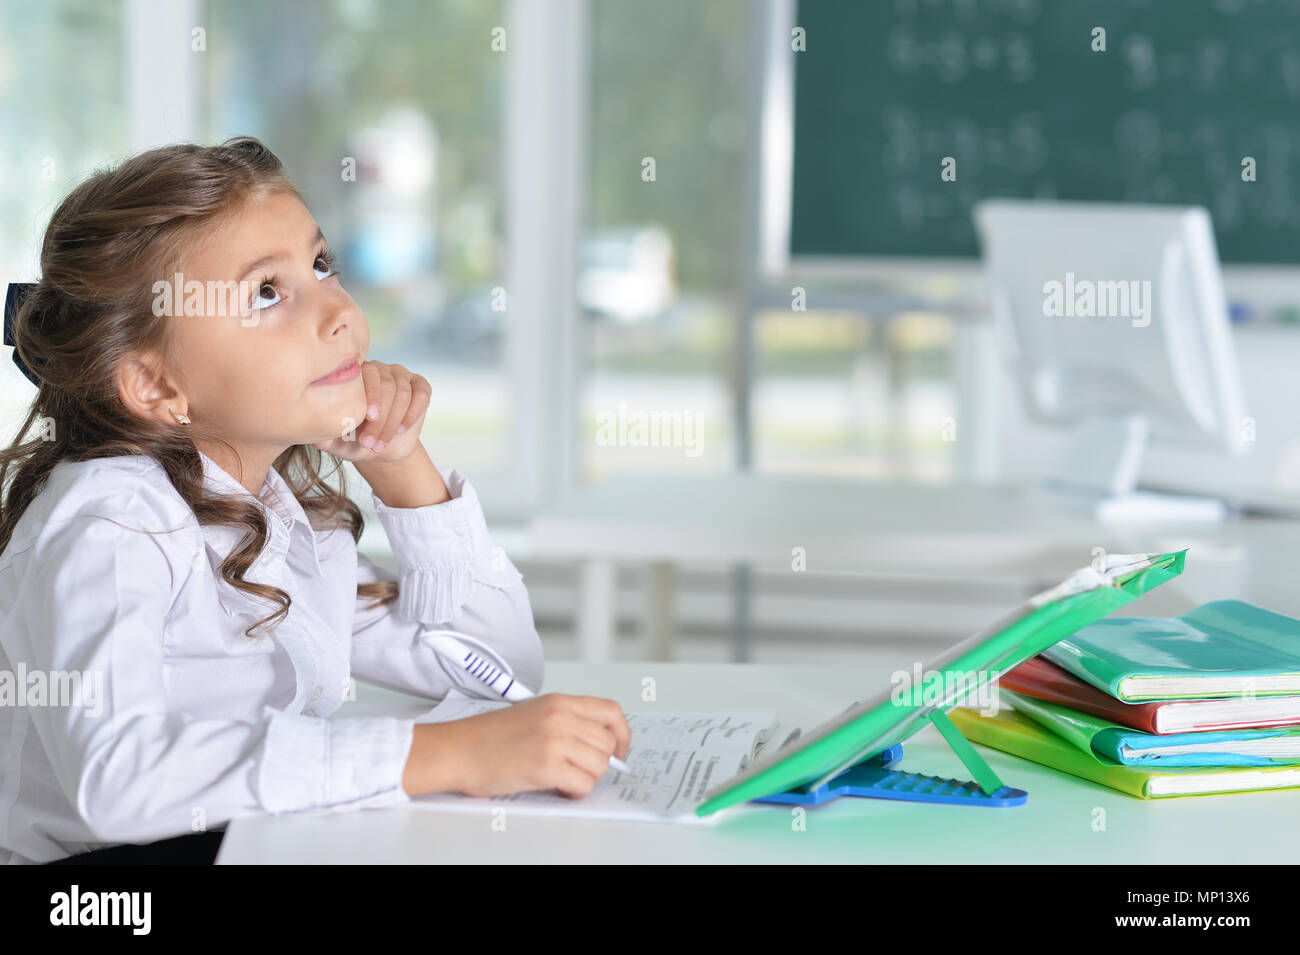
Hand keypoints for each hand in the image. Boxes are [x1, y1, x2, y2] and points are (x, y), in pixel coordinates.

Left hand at [313, 360, 429, 464]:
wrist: (383, 450)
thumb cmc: (355, 442)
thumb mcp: (338, 442)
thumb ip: (325, 437)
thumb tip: (312, 435)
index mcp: (357, 374)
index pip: (367, 375)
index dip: (371, 395)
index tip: (369, 418)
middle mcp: (380, 369)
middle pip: (387, 385)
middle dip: (382, 418)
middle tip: (371, 443)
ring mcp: (401, 375)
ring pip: (404, 392)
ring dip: (394, 421)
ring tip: (382, 443)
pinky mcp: (420, 386)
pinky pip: (421, 395)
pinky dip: (413, 414)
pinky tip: (401, 430)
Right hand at [417, 694, 631, 798]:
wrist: (457, 750)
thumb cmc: (488, 737)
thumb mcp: (533, 714)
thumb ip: (567, 722)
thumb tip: (599, 746)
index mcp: (560, 702)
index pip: (611, 712)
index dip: (621, 735)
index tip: (617, 751)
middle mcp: (561, 717)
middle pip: (608, 743)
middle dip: (600, 762)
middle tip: (580, 770)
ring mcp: (554, 740)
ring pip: (600, 765)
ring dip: (586, 778)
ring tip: (563, 778)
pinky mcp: (546, 765)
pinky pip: (583, 784)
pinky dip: (575, 792)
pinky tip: (557, 787)